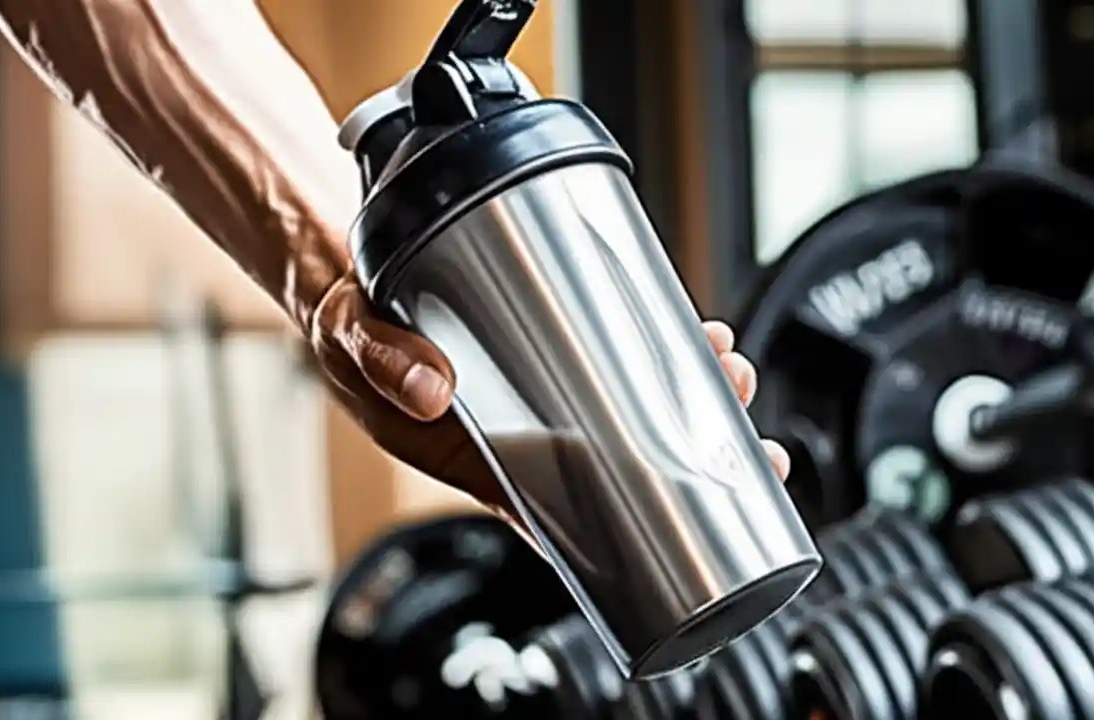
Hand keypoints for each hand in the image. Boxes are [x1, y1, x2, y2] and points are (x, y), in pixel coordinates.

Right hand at [311, 274, 790, 516]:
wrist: (347, 278)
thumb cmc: (351, 336)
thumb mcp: (352, 345)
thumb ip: (384, 361)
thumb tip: (434, 386)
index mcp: (486, 459)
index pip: (572, 506)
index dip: (640, 511)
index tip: (698, 493)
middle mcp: (528, 429)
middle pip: (626, 457)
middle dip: (694, 445)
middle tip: (746, 425)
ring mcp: (546, 386)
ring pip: (633, 406)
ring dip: (691, 391)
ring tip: (729, 365)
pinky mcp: (551, 341)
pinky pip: (617, 357)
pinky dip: (660, 347)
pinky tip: (692, 330)